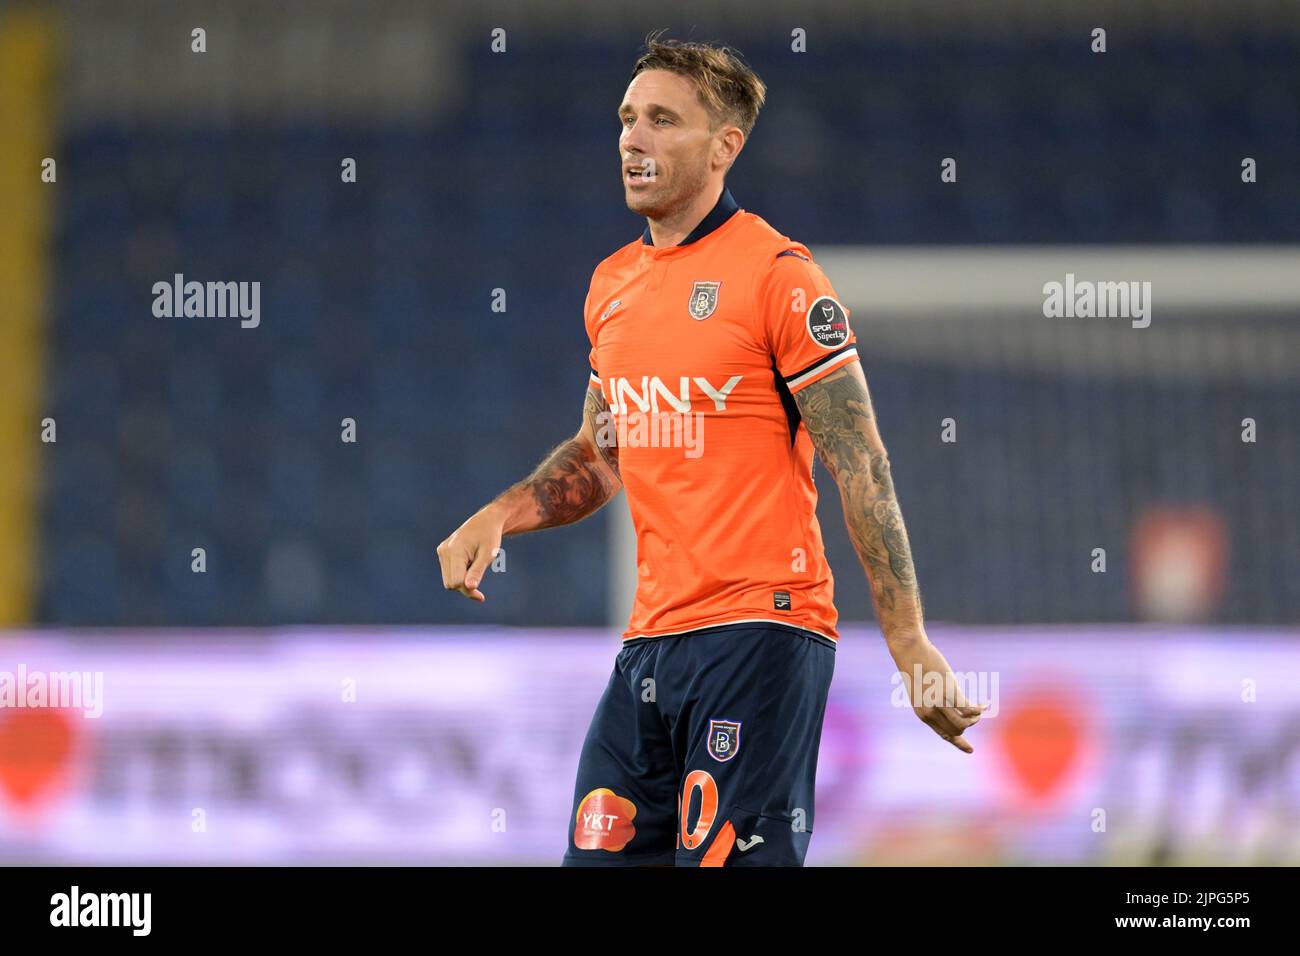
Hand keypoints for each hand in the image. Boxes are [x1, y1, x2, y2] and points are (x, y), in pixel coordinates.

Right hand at [437, 506, 504, 602]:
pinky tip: (469, 564)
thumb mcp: (488, 555)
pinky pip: (448, 573)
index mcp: (455, 551)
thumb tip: (469, 588)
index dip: (468, 590)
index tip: (481, 595)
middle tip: (480, 583)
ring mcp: (442, 551)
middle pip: (450, 584)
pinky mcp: (442, 552)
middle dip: (464, 587)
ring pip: (448, 580)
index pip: (456, 582)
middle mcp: (444, 551)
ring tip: (475, 567)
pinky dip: (459, 575)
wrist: (486, 521)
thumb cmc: (490, 537)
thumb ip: (477, 571)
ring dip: (462, 581)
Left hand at [888, 632, 988, 752]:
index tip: (971, 750)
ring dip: (975, 718)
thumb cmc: (915, 666)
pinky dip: (978, 709)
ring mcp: (938, 703)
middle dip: (970, 724)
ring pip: (964, 723)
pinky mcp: (946, 692)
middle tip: (977, 712)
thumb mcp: (923, 689)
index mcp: (923, 714)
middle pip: (957, 730)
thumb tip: (953, 706)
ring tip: (979, 708)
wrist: (908, 651)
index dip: (959, 743)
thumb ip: (936, 701)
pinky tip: (984, 704)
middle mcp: (929, 713)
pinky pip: (968, 709)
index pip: (944, 735)